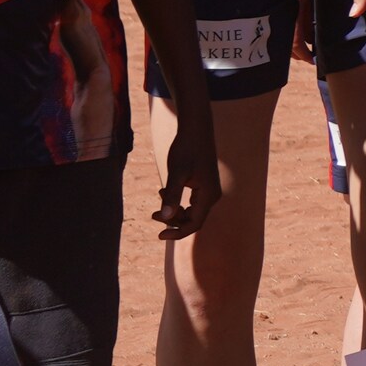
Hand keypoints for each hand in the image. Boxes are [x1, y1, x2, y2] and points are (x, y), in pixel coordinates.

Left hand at [152, 104, 216, 241]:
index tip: (159, 236)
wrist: (196, 129)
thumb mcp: (176, 172)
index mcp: (208, 195)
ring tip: (159, 195)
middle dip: (172, 221)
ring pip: (191, 211)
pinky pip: (191, 202)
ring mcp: (209, 190)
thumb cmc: (186, 148)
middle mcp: (212, 195)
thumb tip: (164, 218)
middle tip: (153, 214)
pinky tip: (164, 190)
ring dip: (174, 210)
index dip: (177, 233)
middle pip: (193, 220)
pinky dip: (177, 201)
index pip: (194, 224)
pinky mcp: (204, 185)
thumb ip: (171, 195)